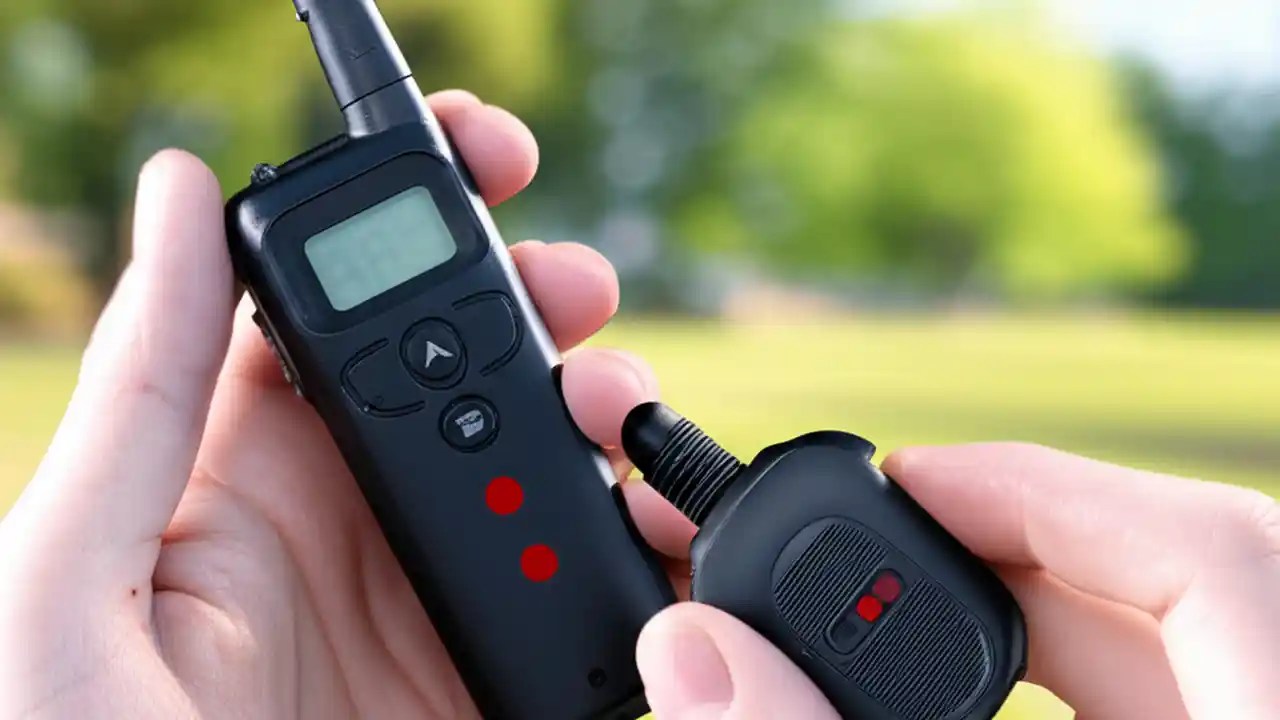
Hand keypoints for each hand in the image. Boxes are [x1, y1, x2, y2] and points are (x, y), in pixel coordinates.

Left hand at [0, 90, 673, 718]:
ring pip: (548, 469)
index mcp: (247, 469)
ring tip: (625, 411)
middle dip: (542, 304)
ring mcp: (435, 600)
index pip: (348, 305)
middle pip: (475, 371)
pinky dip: (644, 550)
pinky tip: (660, 530)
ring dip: (603, 419)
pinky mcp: (494, 683)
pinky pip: (590, 592)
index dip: (424, 217)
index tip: (493, 156)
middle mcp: (353, 523)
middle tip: (582, 291)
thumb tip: (179, 188)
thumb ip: (145, 387)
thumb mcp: (73, 569)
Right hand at [634, 444, 1279, 719]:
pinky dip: (1038, 668)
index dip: (1049, 485)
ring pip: (1145, 636)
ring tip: (865, 613)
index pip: (1215, 548)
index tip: (909, 477)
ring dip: (996, 608)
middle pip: (1158, 578)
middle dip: (986, 543)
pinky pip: (1147, 690)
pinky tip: (926, 686)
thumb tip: (695, 652)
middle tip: (850, 554)